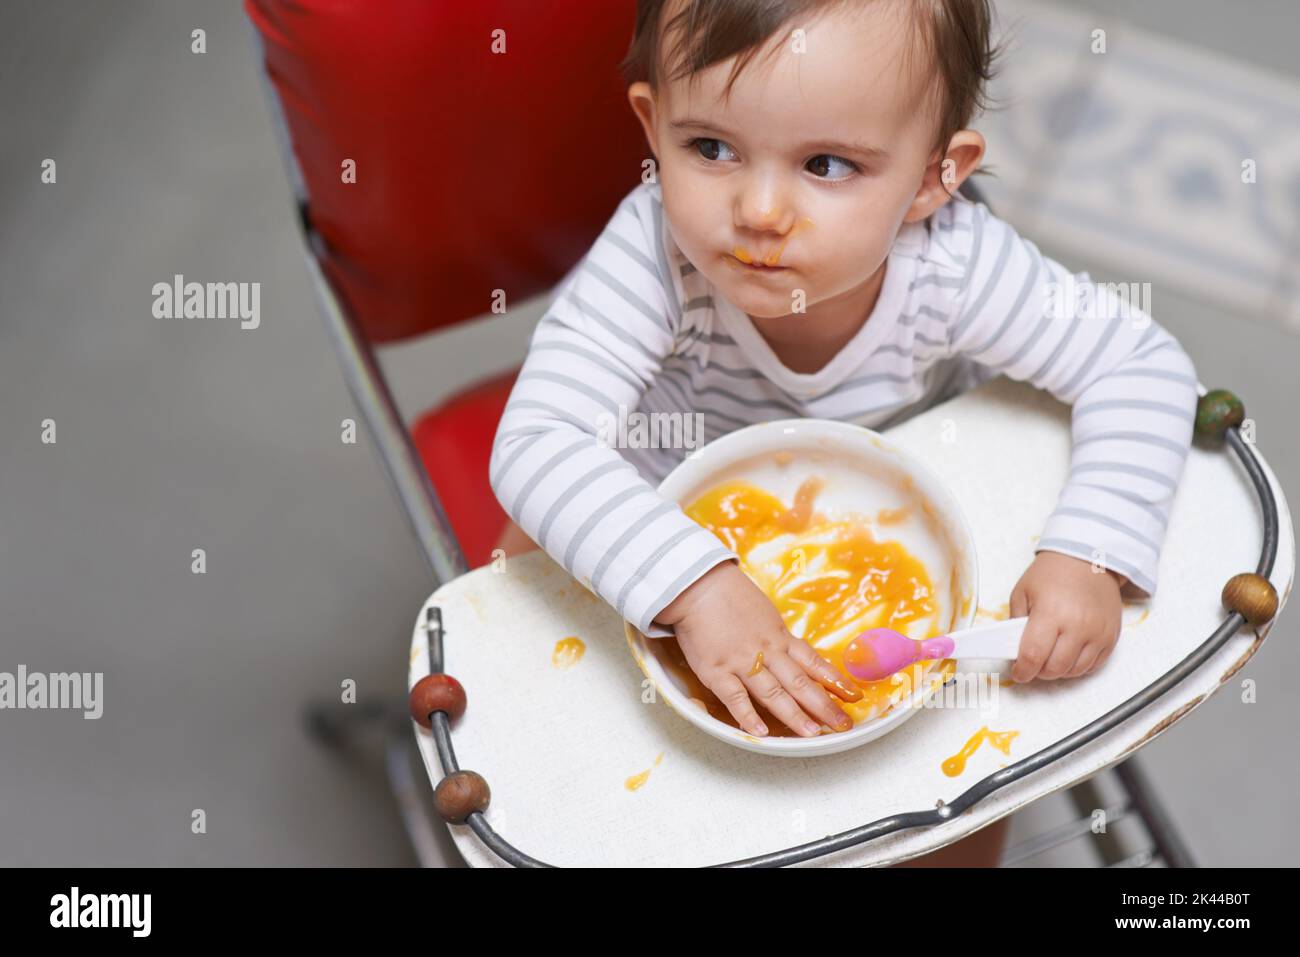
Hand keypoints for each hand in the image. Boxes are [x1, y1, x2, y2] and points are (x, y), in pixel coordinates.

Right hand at [654, 561, 861, 736]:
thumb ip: (777, 636)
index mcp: (779, 636)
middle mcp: (767, 651)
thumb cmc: (729, 595)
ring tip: (813, 733)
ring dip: (795, 715)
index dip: (835, 681)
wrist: (697, 584)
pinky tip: (761, 732)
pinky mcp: (717, 671)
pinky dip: (748, 716)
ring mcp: (742, 662)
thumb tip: (792, 652)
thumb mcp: (764, 613)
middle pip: (801, 683)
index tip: (853, 696)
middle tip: (843, 724)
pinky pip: (735, 698)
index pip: (813, 662)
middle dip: (825, 706)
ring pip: (774, 694)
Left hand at [1008, 551, 1124, 681]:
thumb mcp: (1022, 592)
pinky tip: (1069, 654)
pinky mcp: (1111, 637)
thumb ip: (1015, 623)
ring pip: (1075, 671)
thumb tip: (1013, 649)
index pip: (1034, 655)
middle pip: (1055, 668)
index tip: (1018, 672)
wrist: (1088, 560)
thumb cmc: (1052, 573)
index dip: (1023, 670)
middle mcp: (1077, 626)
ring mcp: (1097, 633)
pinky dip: (1078, 666)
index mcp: (1050, 613)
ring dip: (1059, 670)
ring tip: (1050, 657)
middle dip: (1039, 672)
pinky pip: (1094, 665)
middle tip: (1033, 664)